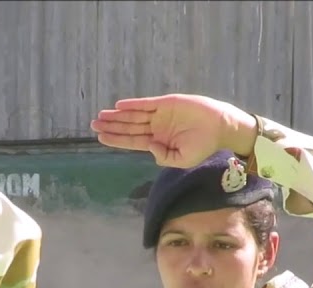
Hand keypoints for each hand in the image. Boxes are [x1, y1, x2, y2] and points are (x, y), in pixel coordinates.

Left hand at [90, 94, 257, 167]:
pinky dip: (133, 104)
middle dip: (111, 126)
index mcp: (157, 142)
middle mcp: (156, 128)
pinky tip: (119, 105)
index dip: (116, 139)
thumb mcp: (182, 159)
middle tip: (92, 124)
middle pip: (129, 127)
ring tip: (100, 115)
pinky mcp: (167, 103)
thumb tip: (148, 146)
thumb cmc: (203, 146)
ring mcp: (160, 115)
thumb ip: (164, 157)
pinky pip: (147, 104)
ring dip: (117, 115)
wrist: (220, 128)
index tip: (100, 137)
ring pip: (134, 115)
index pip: (132, 141)